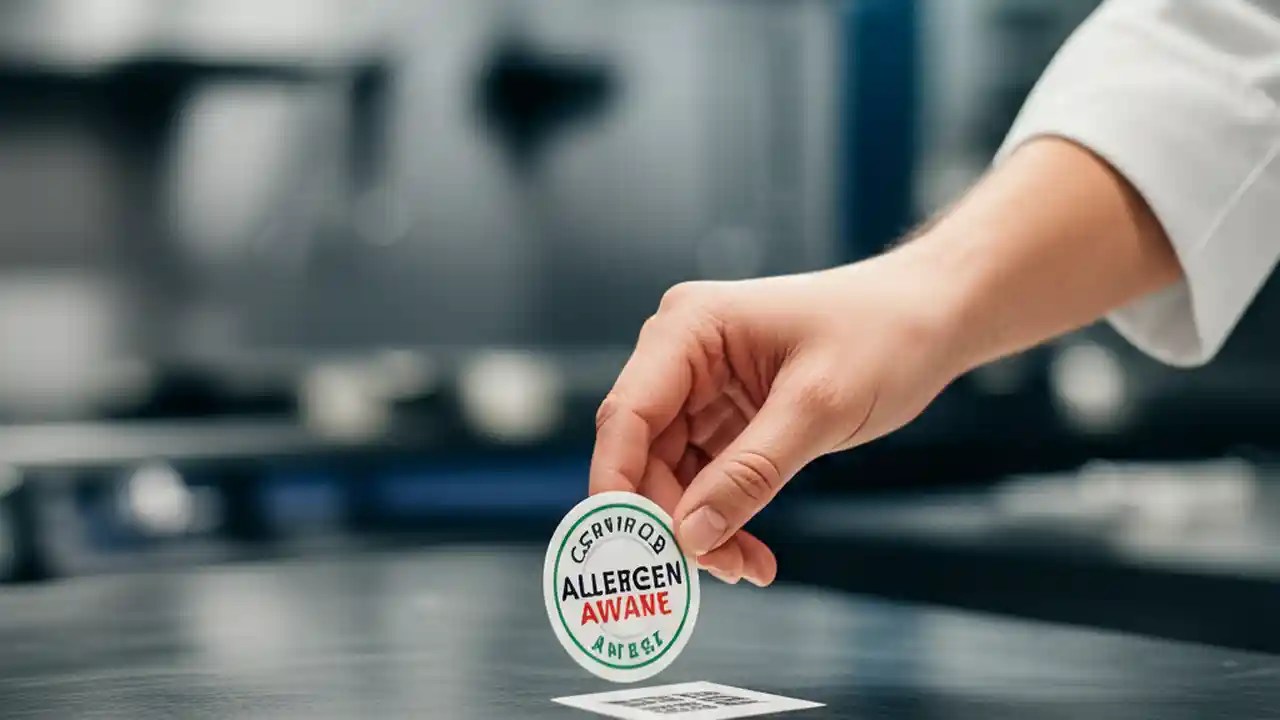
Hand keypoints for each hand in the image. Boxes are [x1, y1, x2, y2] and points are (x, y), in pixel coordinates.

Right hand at [588, 249, 965, 585]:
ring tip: (747, 568)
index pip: (628, 415)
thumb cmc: (882, 336)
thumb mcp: (818, 408)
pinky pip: (704, 475)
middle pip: (644, 452)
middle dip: (673, 517)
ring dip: (700, 526)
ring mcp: (701, 384)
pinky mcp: (725, 412)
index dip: (618, 486)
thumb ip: (750, 473)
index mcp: (689, 327)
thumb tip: (689, 536)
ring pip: (671, 473)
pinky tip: (750, 551)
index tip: (630, 549)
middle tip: (719, 570)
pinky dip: (722, 515)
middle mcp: (682, 352)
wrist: (930, 317)